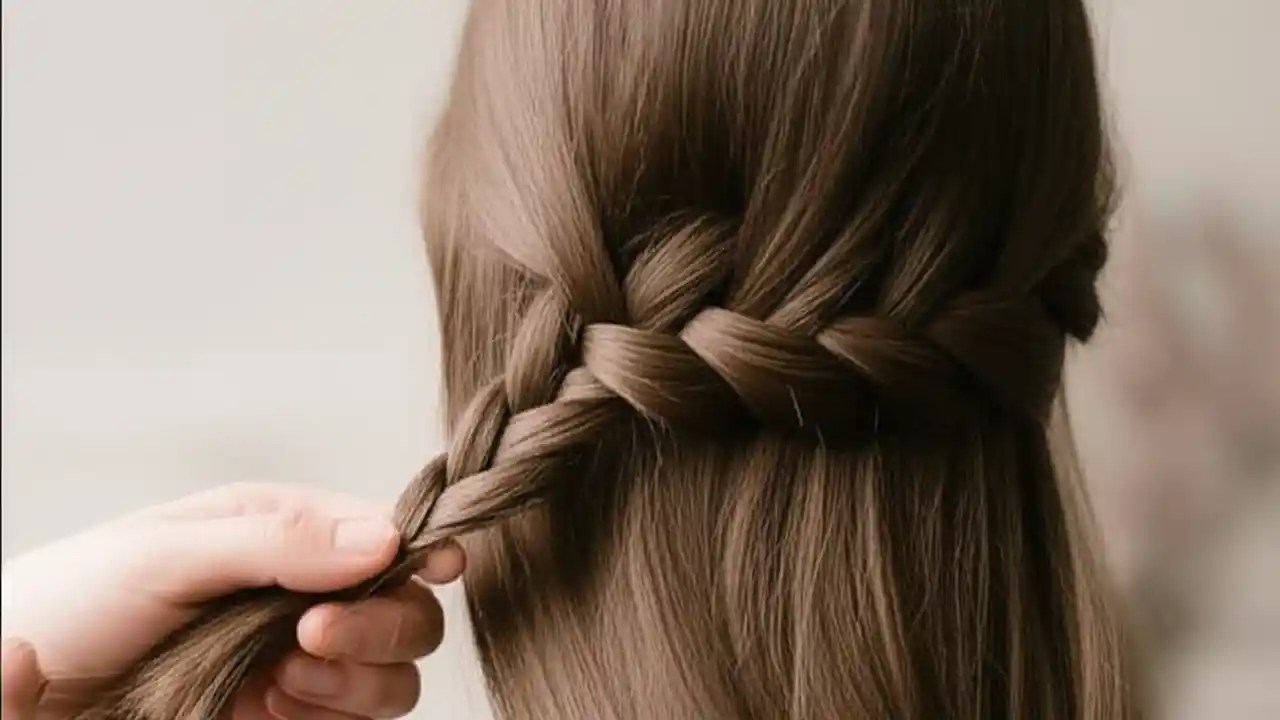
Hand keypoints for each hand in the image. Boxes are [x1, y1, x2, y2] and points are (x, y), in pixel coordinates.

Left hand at [0, 482, 464, 718]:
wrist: (29, 695)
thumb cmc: (73, 602)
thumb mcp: (166, 554)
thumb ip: (278, 542)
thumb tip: (385, 536)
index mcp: (281, 532)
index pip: (383, 535)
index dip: (419, 551)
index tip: (439, 567)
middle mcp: (304, 594)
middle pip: (406, 609)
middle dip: (381, 625)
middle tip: (313, 636)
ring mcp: (298, 661)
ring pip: (394, 672)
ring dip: (355, 677)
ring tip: (281, 676)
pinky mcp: (287, 717)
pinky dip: (332, 714)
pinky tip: (277, 706)